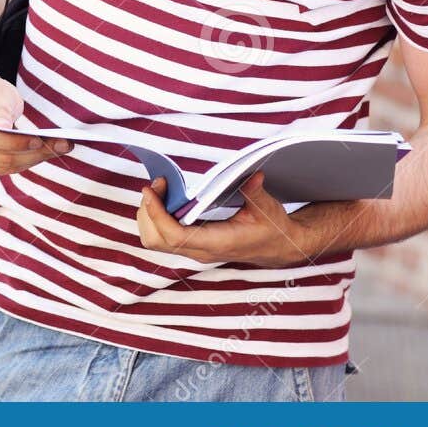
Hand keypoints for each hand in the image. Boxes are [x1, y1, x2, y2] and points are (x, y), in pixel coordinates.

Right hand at [0, 76, 71, 177]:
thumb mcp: (0, 91)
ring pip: (3, 166)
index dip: (14, 142)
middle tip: (61, 145)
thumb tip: (2, 128)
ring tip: (56, 149)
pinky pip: (2, 170)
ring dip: (32, 160)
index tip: (38, 140)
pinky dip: (23, 164)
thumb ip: (1, 109)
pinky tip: (40, 155)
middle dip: (32, 152)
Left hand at [137, 171, 313, 267]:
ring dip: (148, 215)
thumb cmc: (272, 227)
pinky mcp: (193, 246)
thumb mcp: (267, 208)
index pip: (175, 235)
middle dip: (148, 211)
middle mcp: (201, 251)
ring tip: (159, 190)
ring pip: (155, 240)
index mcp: (217, 243)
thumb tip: (254, 175)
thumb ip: (256, 193)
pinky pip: (162, 237)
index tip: (150, 189)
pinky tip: (166, 199)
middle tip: (157, 185)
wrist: (279, 246)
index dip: (156, 213)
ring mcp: (195, 251)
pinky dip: (155, 218)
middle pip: (155, 240)